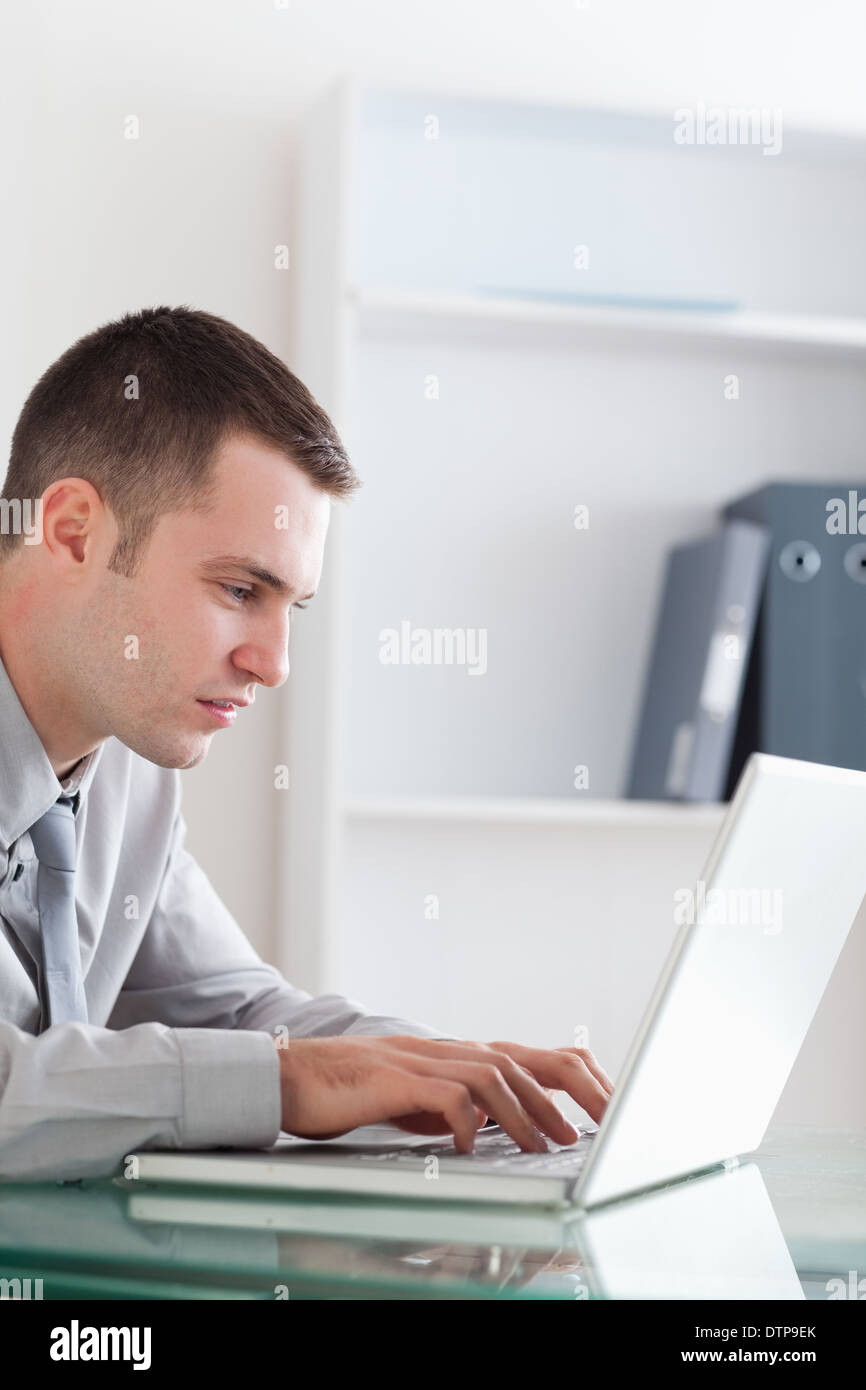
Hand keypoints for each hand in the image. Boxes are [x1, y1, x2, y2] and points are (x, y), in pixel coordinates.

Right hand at [275, 1035, 612, 1153]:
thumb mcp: (412, 1101)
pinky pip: (444, 1094)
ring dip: (527, 1112)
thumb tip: (488, 1126)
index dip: (573, 1075)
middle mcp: (444, 1050)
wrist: (285, 1076)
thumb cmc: (345, 1091)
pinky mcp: (392, 1077)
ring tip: (550, 1144)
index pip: (527, 1056)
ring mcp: (419, 1059)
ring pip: (492, 1075)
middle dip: (572, 1090)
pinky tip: (472, 1145)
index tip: (608, 1103)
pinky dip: (466, 1119)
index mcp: (453, 1056)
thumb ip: (450, 1106)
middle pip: (524, 1059)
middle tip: (606, 1122)